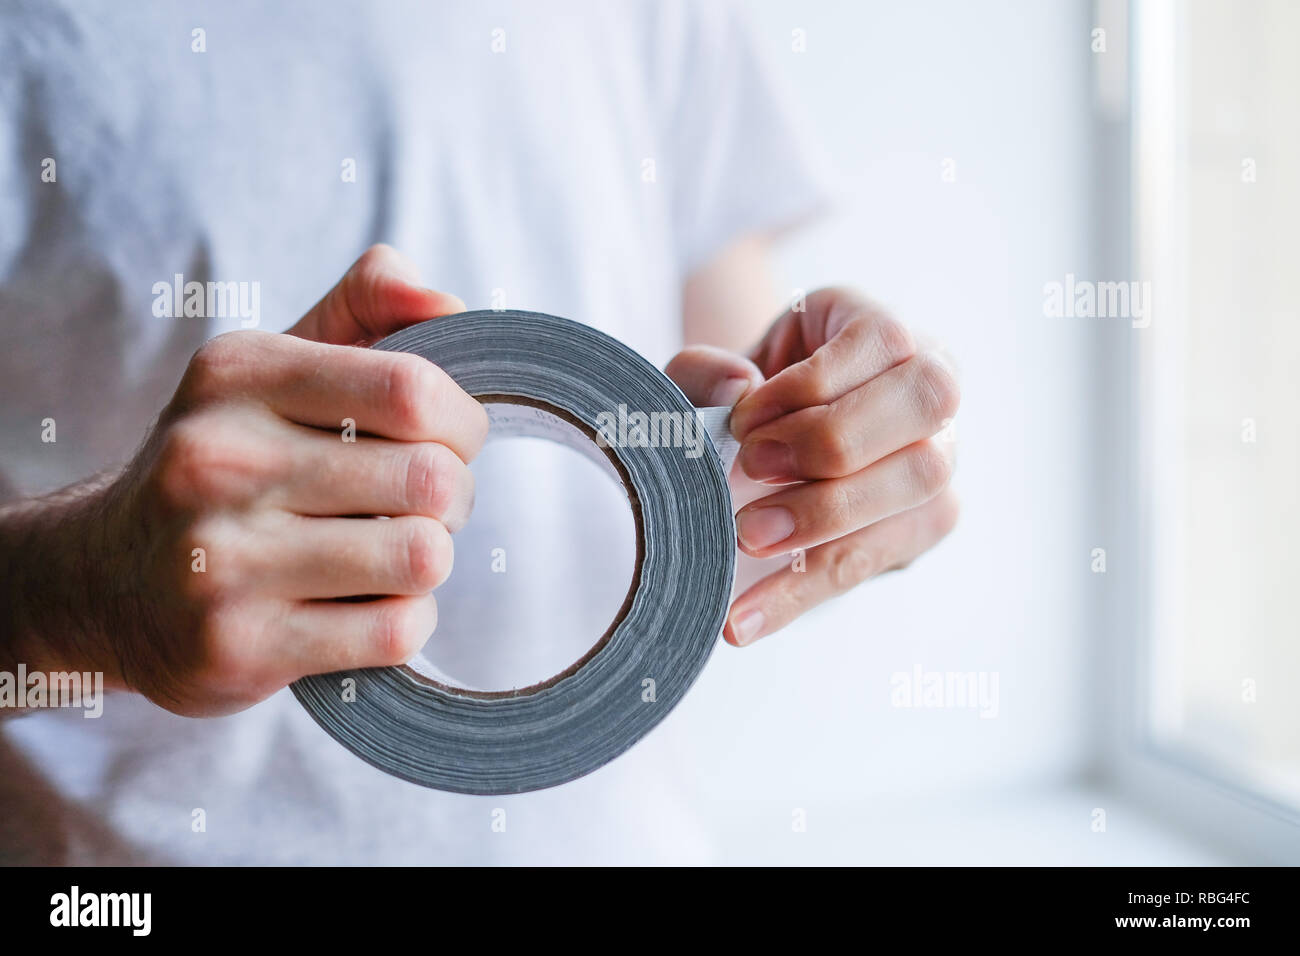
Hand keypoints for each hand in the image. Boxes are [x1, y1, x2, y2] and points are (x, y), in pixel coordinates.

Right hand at [5, 245, 486, 715]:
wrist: (101, 581)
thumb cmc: (225, 465)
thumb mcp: (273, 368)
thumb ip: (365, 309)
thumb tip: (447, 302)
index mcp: (238, 375)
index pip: (413, 389)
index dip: (463, 423)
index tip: (449, 443)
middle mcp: (218, 460)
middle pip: (430, 480)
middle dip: (453, 499)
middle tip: (422, 509)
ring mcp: (221, 561)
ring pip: (421, 557)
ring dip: (428, 562)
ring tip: (389, 556)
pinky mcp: (237, 647)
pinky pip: (394, 631)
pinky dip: (404, 622)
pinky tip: (364, 607)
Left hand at [667, 288, 959, 645]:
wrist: (760, 453)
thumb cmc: (741, 404)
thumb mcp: (707, 377)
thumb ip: (701, 372)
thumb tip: (735, 388)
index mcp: (879, 331)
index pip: (884, 338)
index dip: (815, 381)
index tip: (744, 418)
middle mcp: (931, 384)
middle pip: (927, 400)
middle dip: (834, 440)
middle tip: (749, 469)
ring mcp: (941, 455)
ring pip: (923, 481)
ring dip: (828, 514)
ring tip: (746, 538)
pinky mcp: (921, 525)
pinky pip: (879, 558)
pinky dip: (804, 591)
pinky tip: (744, 618)